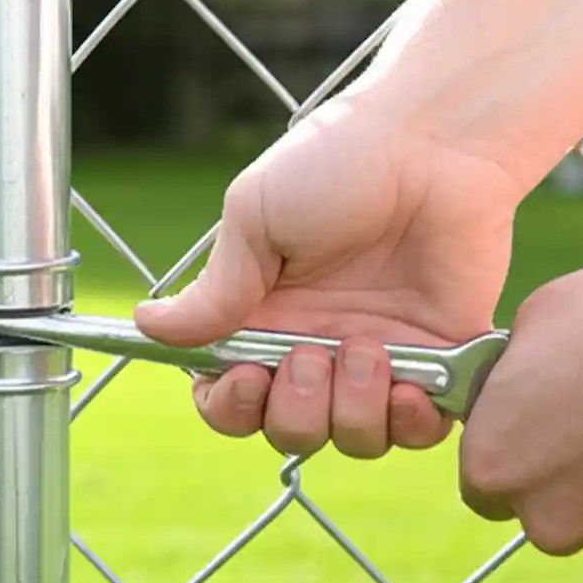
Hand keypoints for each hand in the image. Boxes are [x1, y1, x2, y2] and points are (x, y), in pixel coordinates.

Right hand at [134, 94, 524, 457]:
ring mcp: (376, 360)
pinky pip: (418, 431)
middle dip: (294, 411)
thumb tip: (145, 325)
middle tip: (310, 354)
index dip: (230, 407)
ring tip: (368, 348)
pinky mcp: (438, 362)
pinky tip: (410, 383)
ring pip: (351, 440)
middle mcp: (315, 348)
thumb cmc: (336, 165)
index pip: (228, 397)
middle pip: (287, 432)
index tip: (247, 377)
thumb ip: (212, 290)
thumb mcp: (255, 220)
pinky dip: (410, 423)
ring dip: (351, 410)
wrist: (433, 143)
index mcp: (262, 319)